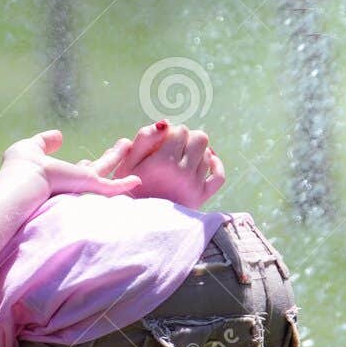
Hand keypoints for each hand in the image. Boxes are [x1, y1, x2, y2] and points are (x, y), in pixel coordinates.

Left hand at [1, 129, 141, 197]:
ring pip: (104, 170)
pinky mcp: (88, 184)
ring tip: (128, 143)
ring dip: (117, 157)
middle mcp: (70, 183)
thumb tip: (59, 136)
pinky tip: (137, 180)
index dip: (81, 166)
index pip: (73, 172)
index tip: (86, 161)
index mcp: (56, 176)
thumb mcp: (31, 148)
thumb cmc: (19, 169)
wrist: (21, 185)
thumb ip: (45, 142)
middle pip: (94, 170)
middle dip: (108, 158)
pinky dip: (123, 184)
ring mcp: (80, 185)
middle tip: (123, 146)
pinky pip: (109, 186)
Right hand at [87, 121, 224, 207]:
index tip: (159, 146)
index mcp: (163, 162)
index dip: (170, 134)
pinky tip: (206, 162)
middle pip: (199, 137)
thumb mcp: (126, 163)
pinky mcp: (201, 197)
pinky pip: (219, 176)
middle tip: (171, 151)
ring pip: (208, 153)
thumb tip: (166, 123)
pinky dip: (215, 165)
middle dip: (186, 140)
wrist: (134, 223)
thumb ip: (144, 138)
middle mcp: (182, 172)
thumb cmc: (127, 190)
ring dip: (196, 153)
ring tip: (180, 161)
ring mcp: (194, 185)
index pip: (180, 130)